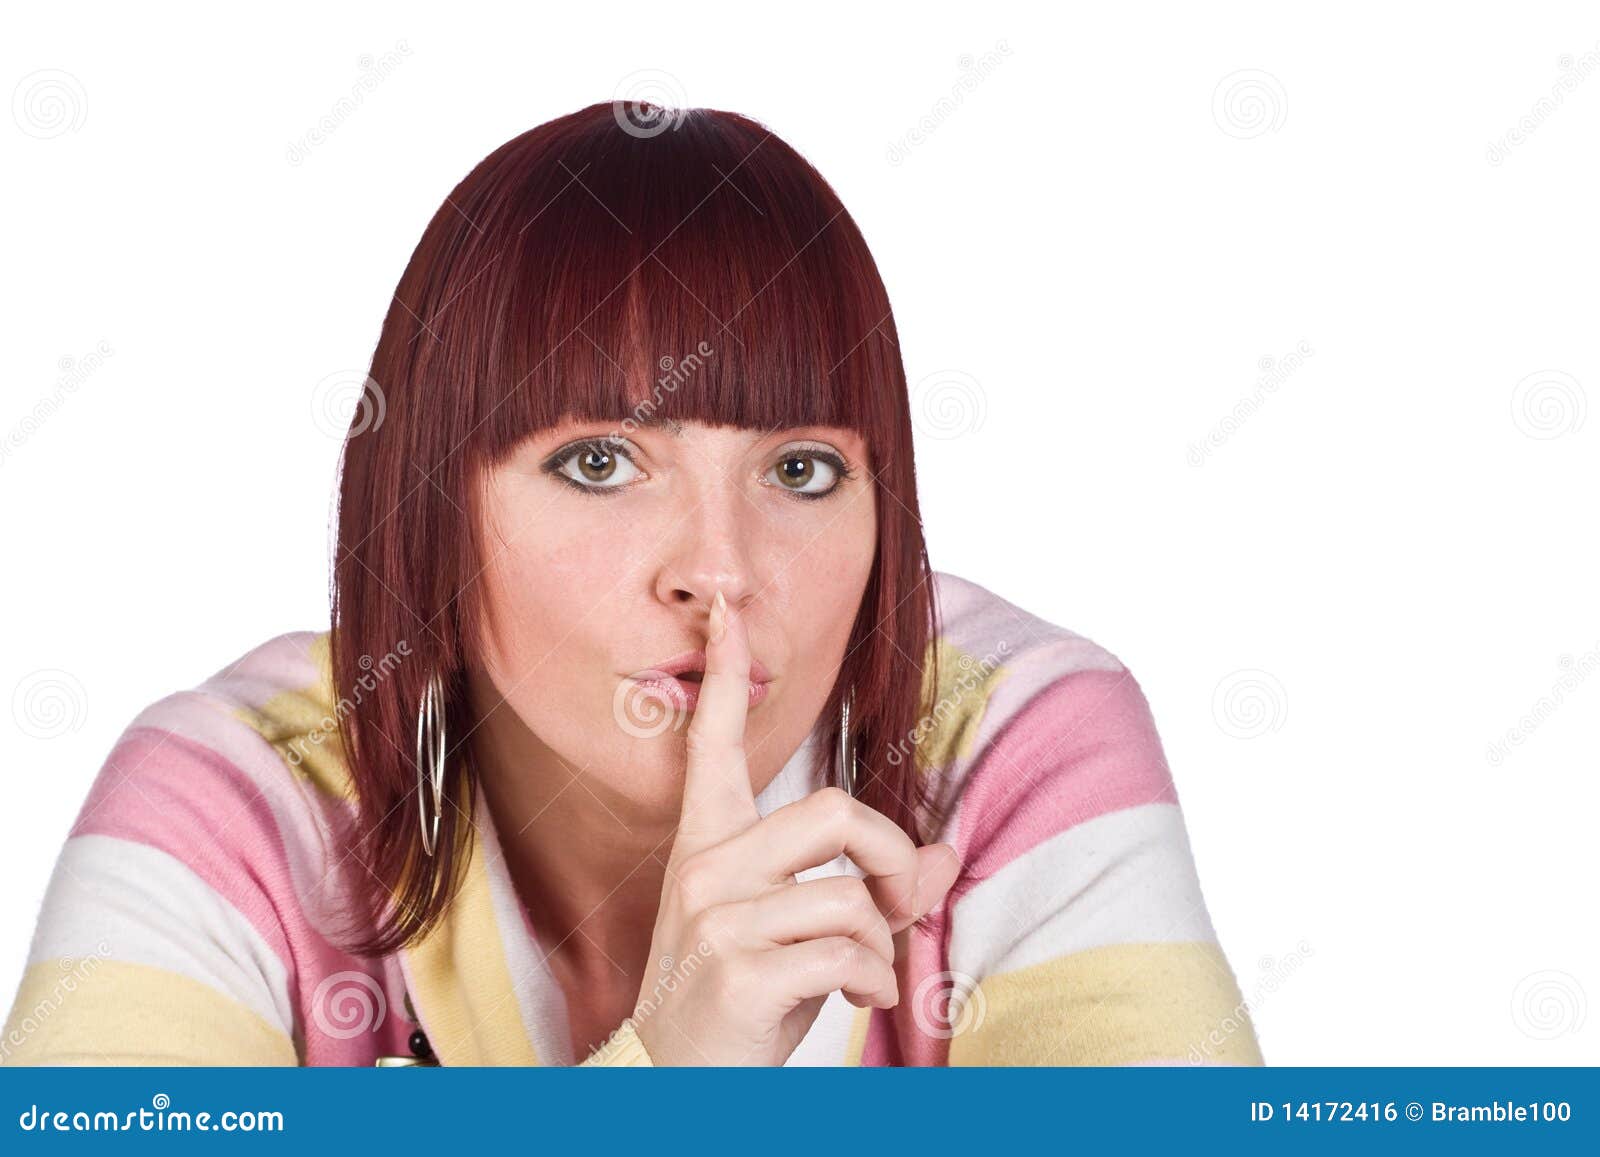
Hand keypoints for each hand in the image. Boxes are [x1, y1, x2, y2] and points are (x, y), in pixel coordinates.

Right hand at [630, 589, 960, 1065]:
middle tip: (901, 906)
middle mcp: (703, 867)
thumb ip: (859, 888)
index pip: (714, 744)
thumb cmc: (735, 1000)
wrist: (671, 1082)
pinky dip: (872, 981)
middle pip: (834, 810)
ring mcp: (715, 918)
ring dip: (883, 944)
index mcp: (706, 844)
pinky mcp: (736, 970)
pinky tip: (852, 1000)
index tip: (726, 612)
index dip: (725, 675)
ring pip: (850, 894)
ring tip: (864, 975)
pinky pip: (847, 952)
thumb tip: (948, 857)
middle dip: (892, 859)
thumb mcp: (790, 933)